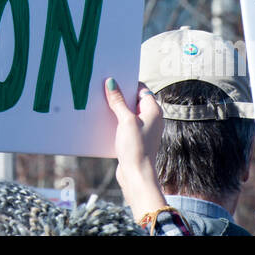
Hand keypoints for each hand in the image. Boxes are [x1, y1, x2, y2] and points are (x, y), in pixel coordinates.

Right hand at [104, 78, 165, 215]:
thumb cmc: (136, 147)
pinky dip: (116, 121)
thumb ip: (118, 101)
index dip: (127, 83)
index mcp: (153, 110)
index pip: (140, 88)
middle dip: (119, 96)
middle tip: (103, 89)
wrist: (137, 174)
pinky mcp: (135, 138)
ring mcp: (143, 128)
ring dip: (116, 109)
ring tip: (101, 104)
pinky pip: (124, 124)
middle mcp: (150, 118)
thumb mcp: (125, 120)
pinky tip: (104, 121)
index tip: (112, 79)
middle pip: (133, 100)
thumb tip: (112, 83)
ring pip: (127, 112)